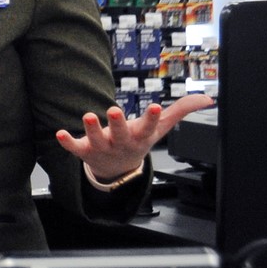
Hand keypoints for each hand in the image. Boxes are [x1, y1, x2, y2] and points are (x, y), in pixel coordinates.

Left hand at [55, 94, 214, 183]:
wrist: (118, 168)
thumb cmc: (139, 140)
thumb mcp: (160, 128)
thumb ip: (181, 110)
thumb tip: (207, 99)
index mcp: (141, 136)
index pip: (150, 126)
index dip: (152, 117)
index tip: (154, 106)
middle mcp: (122, 142)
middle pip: (121, 133)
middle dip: (117, 122)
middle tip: (113, 109)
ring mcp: (103, 147)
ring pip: (97, 139)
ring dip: (92, 128)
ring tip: (88, 115)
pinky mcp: (85, 150)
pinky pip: (75, 147)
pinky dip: (67, 142)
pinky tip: (59, 133)